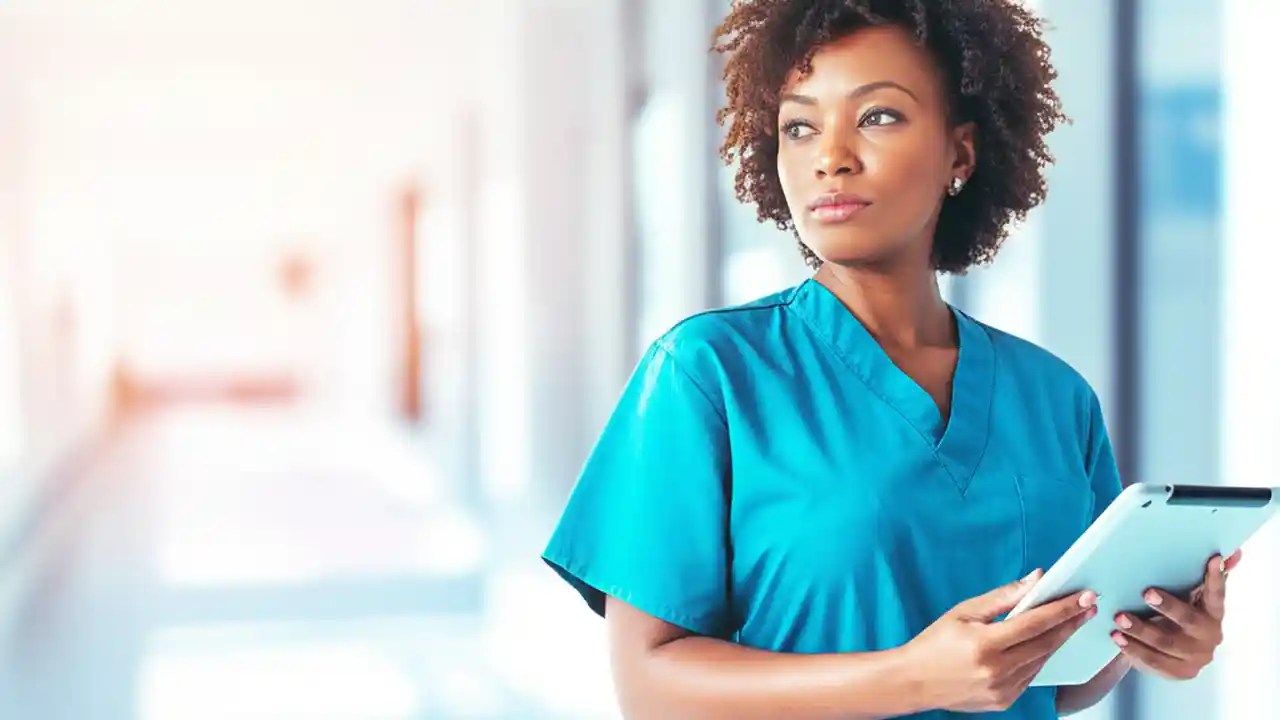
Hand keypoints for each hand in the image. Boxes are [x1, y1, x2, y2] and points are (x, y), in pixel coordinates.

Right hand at [905, 569, 1097, 712]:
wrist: (912, 682)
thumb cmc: (934, 643)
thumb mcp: (963, 612)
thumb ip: (1002, 597)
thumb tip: (1035, 580)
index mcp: (984, 644)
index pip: (1034, 623)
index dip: (1062, 609)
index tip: (1084, 597)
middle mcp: (996, 670)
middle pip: (1046, 643)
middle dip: (1070, 623)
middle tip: (1088, 607)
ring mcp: (1002, 690)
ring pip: (1041, 661)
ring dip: (1058, 641)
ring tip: (1070, 622)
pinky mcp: (1003, 702)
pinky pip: (1030, 676)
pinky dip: (1039, 658)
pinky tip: (1043, 644)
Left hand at [1110, 549, 1242, 679]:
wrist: (1174, 656)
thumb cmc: (1179, 616)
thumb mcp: (1190, 597)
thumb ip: (1204, 577)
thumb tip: (1232, 552)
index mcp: (1214, 612)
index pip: (1217, 593)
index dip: (1216, 578)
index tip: (1212, 558)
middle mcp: (1210, 635)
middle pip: (1188, 620)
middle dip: (1167, 606)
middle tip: (1146, 592)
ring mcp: (1195, 656)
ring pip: (1166, 643)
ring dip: (1141, 630)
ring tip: (1119, 618)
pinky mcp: (1179, 671)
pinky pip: (1154, 661)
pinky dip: (1134, 649)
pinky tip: (1117, 637)